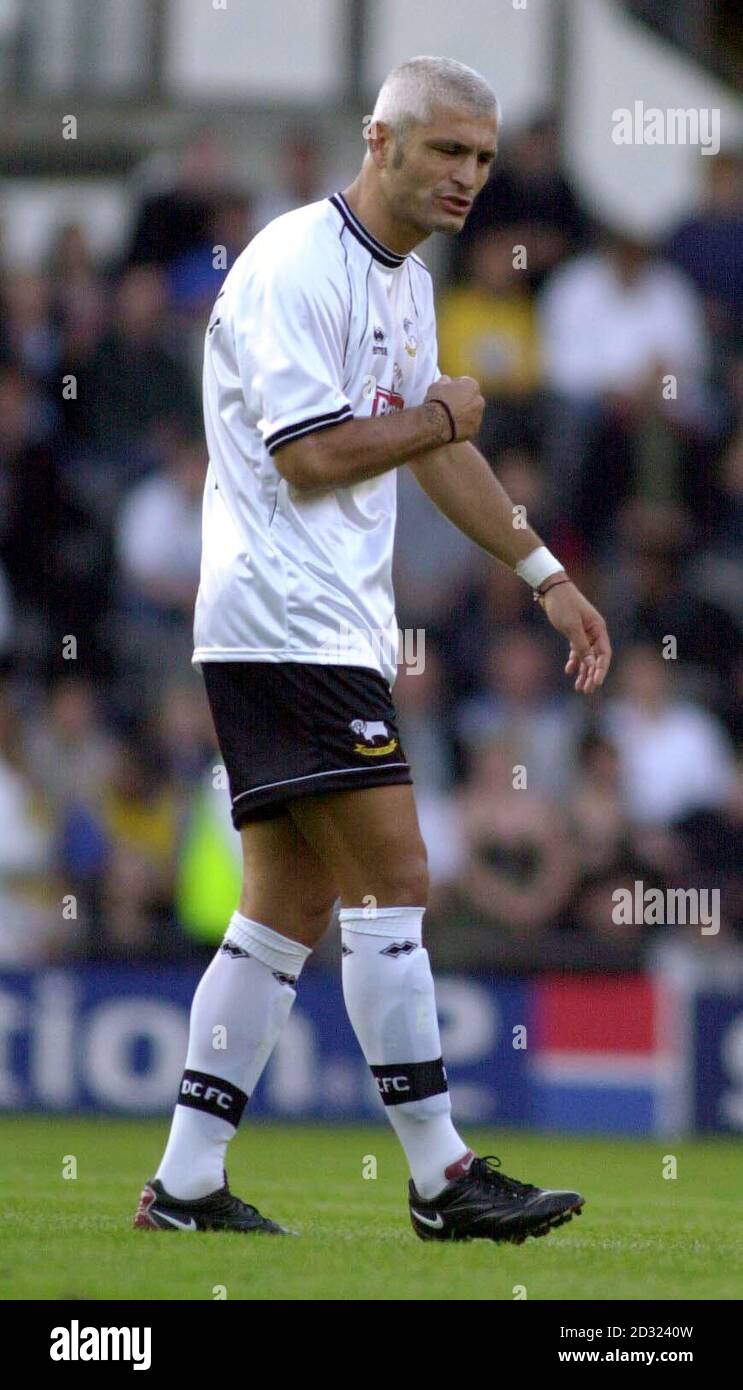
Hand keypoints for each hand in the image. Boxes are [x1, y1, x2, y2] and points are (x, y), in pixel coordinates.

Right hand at [425, 374, 484, 441]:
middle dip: (462, 401)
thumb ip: (444, 381)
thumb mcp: (437, 385)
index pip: (465, 383)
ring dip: (463, 414)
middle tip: (448, 406)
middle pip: (470, 399)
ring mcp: (478, 417)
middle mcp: (479, 400)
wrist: (437, 423)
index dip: (454, 387)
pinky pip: (468, 427)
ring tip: (448, 418)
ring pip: (471, 414)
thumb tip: (446, 380)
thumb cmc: (437, 401)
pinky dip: (462, 427)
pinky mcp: (474, 431)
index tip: (446, 391)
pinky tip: (450, 427)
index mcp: (472, 385)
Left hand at [538, 580, 611, 694]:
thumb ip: (582, 647)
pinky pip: (577, 650)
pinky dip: (574, 661)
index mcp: (598, 628)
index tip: (595, 683)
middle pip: (596, 658)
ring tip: (579, 687)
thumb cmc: (562, 605)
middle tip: (586, 690)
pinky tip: (569, 671)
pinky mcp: (574, 631)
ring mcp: (584, 632)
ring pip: (586, 656)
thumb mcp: (571, 627)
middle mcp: (594, 631)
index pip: (604, 654)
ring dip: (583, 671)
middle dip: (591, 675)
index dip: (600, 670)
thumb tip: (591, 665)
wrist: (550, 588)